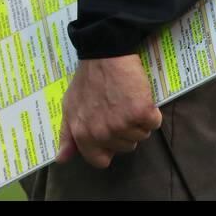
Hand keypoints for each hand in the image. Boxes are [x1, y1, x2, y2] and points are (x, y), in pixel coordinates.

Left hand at [57, 54, 160, 168]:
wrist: (104, 54)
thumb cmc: (87, 80)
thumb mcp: (69, 107)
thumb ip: (67, 134)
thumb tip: (62, 159)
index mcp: (83, 134)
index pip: (100, 160)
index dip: (107, 148)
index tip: (109, 134)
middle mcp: (102, 133)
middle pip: (124, 147)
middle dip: (123, 130)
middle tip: (116, 107)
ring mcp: (122, 124)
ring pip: (141, 136)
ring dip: (137, 121)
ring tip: (126, 100)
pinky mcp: (141, 112)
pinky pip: (154, 123)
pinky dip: (151, 112)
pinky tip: (139, 97)